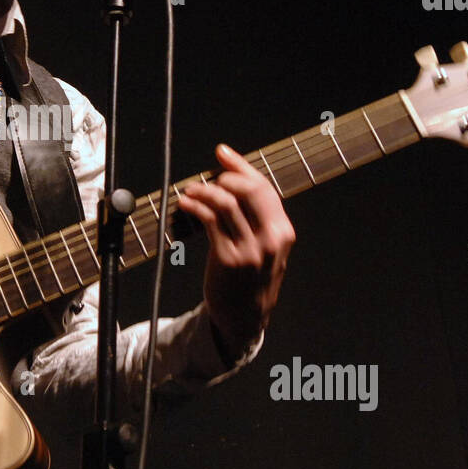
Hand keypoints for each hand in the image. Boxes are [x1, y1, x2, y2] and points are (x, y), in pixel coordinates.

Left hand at [178, 143, 294, 350]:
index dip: (240, 166)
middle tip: (208, 179)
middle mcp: (270, 239)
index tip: (221, 152)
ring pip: (226, 203)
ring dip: (204, 191)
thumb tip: (233, 174)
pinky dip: (195, 207)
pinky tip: (185, 204)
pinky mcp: (227, 259)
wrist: (244, 316)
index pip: (263, 187)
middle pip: (248, 190)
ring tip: (191, 191)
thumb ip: (256, 214)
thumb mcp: (264, 244)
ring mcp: (249, 250)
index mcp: (282, 231)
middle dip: (224, 177)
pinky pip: (209, 222)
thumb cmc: (250, 275)